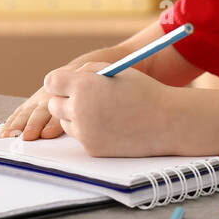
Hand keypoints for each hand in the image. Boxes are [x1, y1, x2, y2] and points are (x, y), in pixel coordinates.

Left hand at [43, 65, 172, 156]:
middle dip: (65, 99)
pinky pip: (81, 137)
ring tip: (103, 111)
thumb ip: (88, 71)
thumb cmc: (144, 91)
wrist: (167, 122)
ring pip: (65, 122)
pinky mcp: (92, 148)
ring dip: (76, 116)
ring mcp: (85, 132)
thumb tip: (66, 79)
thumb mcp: (116, 70)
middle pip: (53, 104)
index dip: (60, 81)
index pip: (52, 82)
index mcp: (84, 86)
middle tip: (86, 97)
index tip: (68, 83)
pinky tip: (112, 125)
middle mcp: (79, 109)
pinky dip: (90, 131)